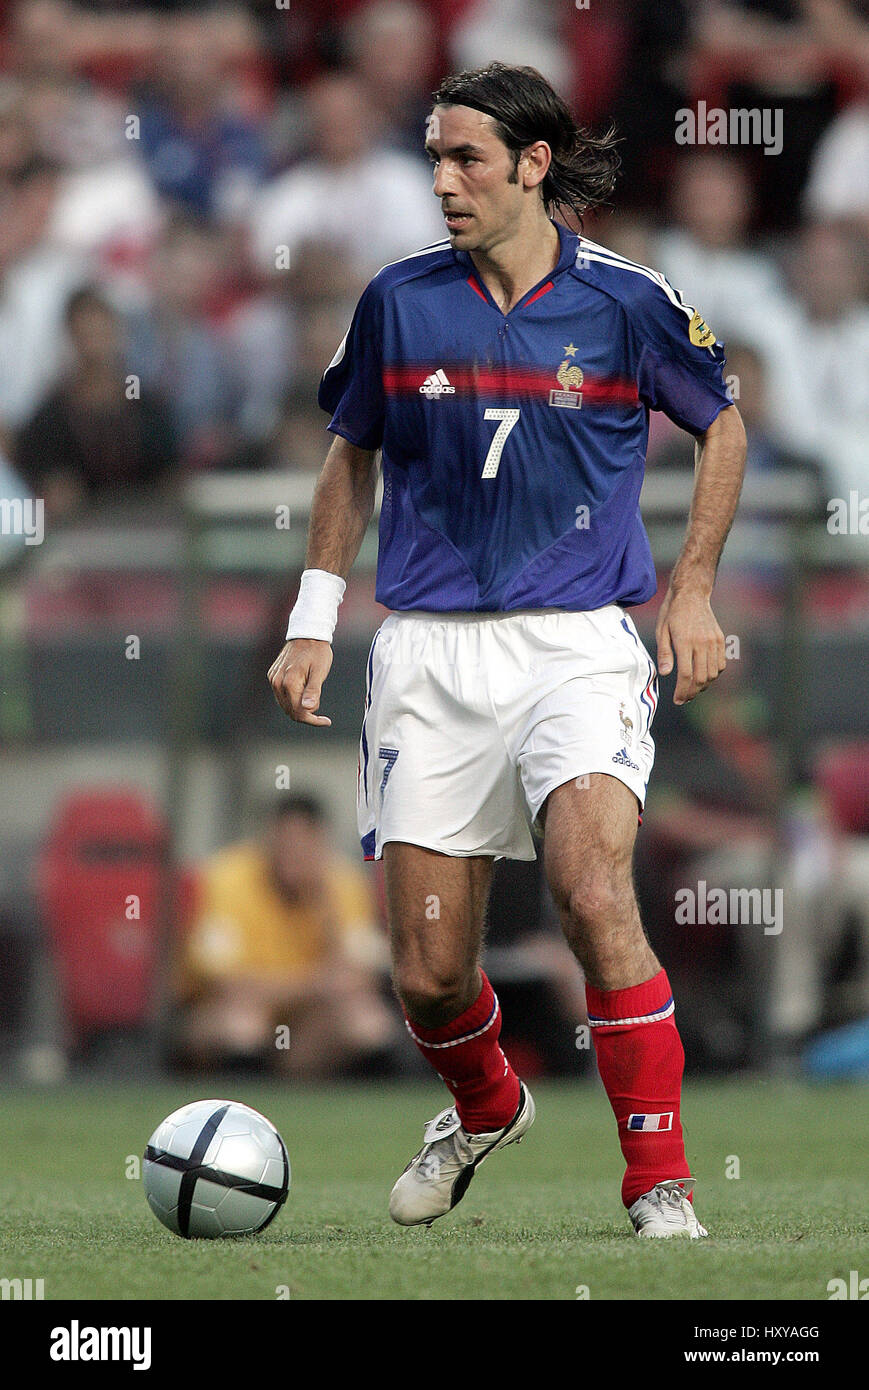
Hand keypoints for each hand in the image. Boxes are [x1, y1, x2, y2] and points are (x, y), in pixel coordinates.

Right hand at [268, 638, 333, 725]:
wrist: (307, 634)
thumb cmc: (317, 652)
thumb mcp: (320, 671)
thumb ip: (313, 691)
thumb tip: (308, 709)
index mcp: (289, 682)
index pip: (298, 712)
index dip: (313, 720)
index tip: (327, 721)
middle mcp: (277, 682)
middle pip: (290, 711)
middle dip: (306, 716)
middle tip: (322, 716)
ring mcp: (273, 679)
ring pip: (285, 705)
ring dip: (299, 709)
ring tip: (313, 702)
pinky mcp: (273, 675)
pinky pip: (281, 696)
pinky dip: (292, 700)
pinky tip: (304, 694)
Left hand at [656, 587, 725, 705]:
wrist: (691, 594)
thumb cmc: (672, 612)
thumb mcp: (661, 631)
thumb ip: (664, 653)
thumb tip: (665, 674)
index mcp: (685, 641)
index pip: (686, 674)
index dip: (682, 691)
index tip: (677, 700)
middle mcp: (702, 642)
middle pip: (701, 677)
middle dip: (692, 692)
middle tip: (684, 699)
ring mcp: (713, 641)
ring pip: (713, 673)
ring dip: (703, 686)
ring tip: (692, 690)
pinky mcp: (720, 639)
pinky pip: (721, 664)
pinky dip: (714, 674)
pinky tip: (703, 677)